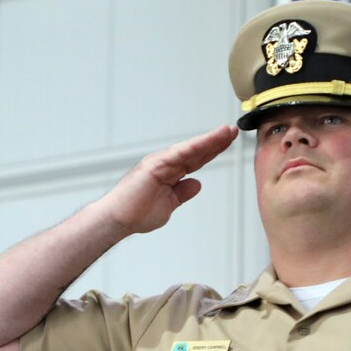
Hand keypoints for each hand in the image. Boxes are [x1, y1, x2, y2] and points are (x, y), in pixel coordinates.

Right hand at [95, 125, 237, 234]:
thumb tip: (196, 184)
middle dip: (216, 141)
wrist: (118, 219)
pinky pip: (180, 153)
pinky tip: (209, 140)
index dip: (212, 151)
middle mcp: (166, 164)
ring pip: (190, 148)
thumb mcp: (169, 204)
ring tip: (227, 132)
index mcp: (170, 173)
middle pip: (196, 151)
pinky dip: (195, 146)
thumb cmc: (136, 213)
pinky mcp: (155, 164)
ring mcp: (160, 162)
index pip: (196, 159)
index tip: (228, 143)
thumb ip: (182, 193)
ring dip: (209, 140)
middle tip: (233, 131)